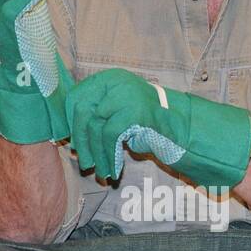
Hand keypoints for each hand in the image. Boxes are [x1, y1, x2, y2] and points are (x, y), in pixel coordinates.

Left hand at [64, 67, 250, 188]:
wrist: (180, 129)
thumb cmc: (145, 124)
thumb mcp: (116, 114)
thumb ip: (96, 116)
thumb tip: (70, 136)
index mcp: (108, 78)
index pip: (75, 97)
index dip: (71, 123)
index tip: (74, 144)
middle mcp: (115, 81)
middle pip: (82, 111)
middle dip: (82, 141)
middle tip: (85, 163)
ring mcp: (126, 94)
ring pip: (95, 126)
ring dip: (96, 154)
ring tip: (100, 171)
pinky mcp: (134, 110)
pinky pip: (110, 137)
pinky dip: (109, 156)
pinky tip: (113, 169)